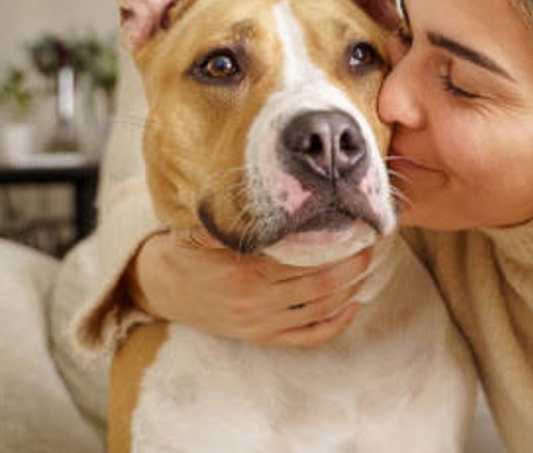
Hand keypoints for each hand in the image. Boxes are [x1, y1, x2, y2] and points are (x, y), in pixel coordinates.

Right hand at [126, 227, 371, 347]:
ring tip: (365, 267)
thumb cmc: (188, 252)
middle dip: (350, 265)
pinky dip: (335, 325)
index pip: (302, 258)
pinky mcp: (262, 338)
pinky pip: (307, 337)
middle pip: (319, 285)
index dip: (333, 244)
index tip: (352, 227)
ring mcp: (261, 323)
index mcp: (245, 271)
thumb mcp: (202, 229)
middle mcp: (256, 301)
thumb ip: (230, 219)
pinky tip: (353, 306)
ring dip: (348, 290)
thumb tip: (258, 195)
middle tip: (369, 245)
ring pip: (319, 310)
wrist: (163, 288)